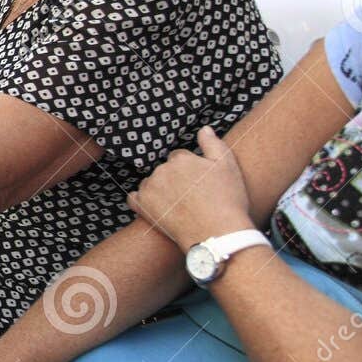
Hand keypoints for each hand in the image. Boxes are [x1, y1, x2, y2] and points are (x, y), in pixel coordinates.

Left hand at [127, 126, 252, 250]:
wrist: (218, 233)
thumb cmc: (227, 199)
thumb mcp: (227, 165)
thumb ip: (213, 143)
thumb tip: (204, 128)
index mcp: (180, 159)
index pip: (180, 157)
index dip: (191, 169)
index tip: (199, 182)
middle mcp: (162, 171)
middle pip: (165, 170)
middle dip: (176, 179)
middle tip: (192, 196)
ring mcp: (150, 189)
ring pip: (151, 183)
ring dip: (160, 189)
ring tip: (179, 205)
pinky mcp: (143, 207)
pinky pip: (134, 198)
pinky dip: (142, 201)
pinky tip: (155, 207)